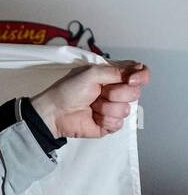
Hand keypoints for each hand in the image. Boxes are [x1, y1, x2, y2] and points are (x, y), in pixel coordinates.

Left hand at [29, 59, 149, 139]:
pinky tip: (93, 117)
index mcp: (114, 76)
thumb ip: (117, 70)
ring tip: (92, 105)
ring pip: (126, 109)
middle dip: (115, 93)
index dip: (141, 77)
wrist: (53, 112)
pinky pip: (118, 124)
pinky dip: (104, 120)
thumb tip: (138, 71)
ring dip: (106, 108)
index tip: (130, 80)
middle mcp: (117, 92)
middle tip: (98, 93)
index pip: (141, 74)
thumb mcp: (92, 73)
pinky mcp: (108, 125)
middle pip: (135, 93)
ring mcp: (113, 109)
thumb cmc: (67, 90)